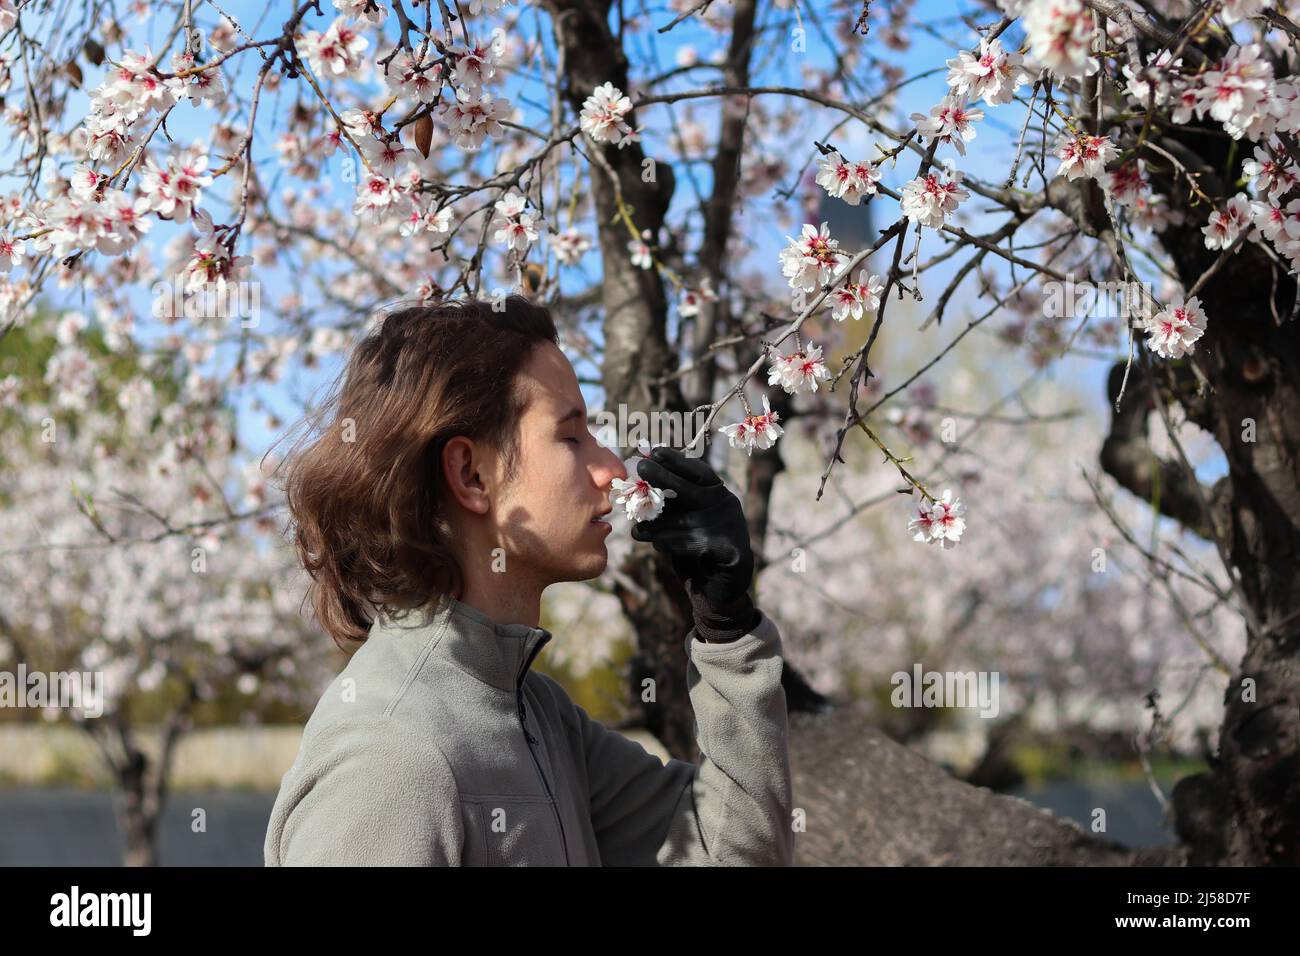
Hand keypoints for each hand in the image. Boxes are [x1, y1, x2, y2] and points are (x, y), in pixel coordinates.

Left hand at [629, 446, 753, 609]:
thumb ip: (668, 503)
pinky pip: (693, 542)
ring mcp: (731, 525)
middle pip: (692, 488)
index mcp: (718, 493)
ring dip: (657, 524)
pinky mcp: (731, 548)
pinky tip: (657, 545)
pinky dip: (671, 543)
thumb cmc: (696, 548)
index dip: (676, 460)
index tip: (654, 451)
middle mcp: (727, 504)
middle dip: (664, 476)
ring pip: (686, 520)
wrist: (718, 587)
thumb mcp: (681, 521)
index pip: (698, 471)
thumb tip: (638, 480)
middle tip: (640, 467)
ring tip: (636, 530)